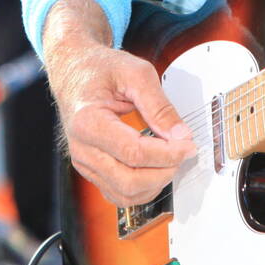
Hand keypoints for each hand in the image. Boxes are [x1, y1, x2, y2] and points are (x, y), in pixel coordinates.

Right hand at [47, 36, 196, 206]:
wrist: (75, 72)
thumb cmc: (100, 69)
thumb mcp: (136, 73)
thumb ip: (159, 105)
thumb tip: (180, 134)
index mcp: (87, 121)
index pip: (133, 152)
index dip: (167, 153)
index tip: (189, 144)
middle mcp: (82, 148)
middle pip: (129, 180)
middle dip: (164, 171)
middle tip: (183, 152)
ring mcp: (84, 162)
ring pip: (124, 194)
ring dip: (155, 183)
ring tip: (171, 159)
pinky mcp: (91, 170)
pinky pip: (118, 194)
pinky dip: (143, 189)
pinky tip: (157, 168)